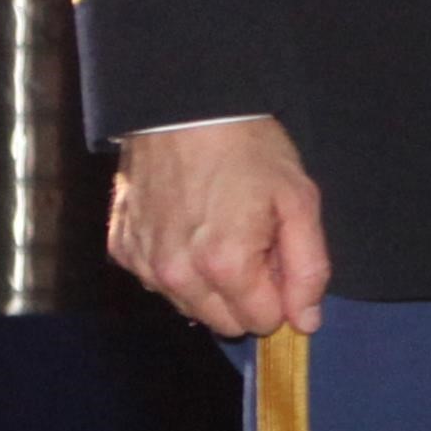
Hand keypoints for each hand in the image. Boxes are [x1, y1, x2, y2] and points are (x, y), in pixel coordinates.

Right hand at [110, 118, 328, 338]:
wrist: (185, 108)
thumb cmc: (249, 149)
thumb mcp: (299, 202)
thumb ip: (308, 269)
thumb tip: (306, 321)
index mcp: (225, 266)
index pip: (263, 321)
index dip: (280, 292)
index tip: (277, 254)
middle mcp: (176, 275)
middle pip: (224, 322)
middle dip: (246, 294)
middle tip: (253, 242)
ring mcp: (143, 263)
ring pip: (189, 305)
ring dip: (209, 283)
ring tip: (219, 230)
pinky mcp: (122, 248)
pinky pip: (156, 280)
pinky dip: (175, 264)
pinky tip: (186, 226)